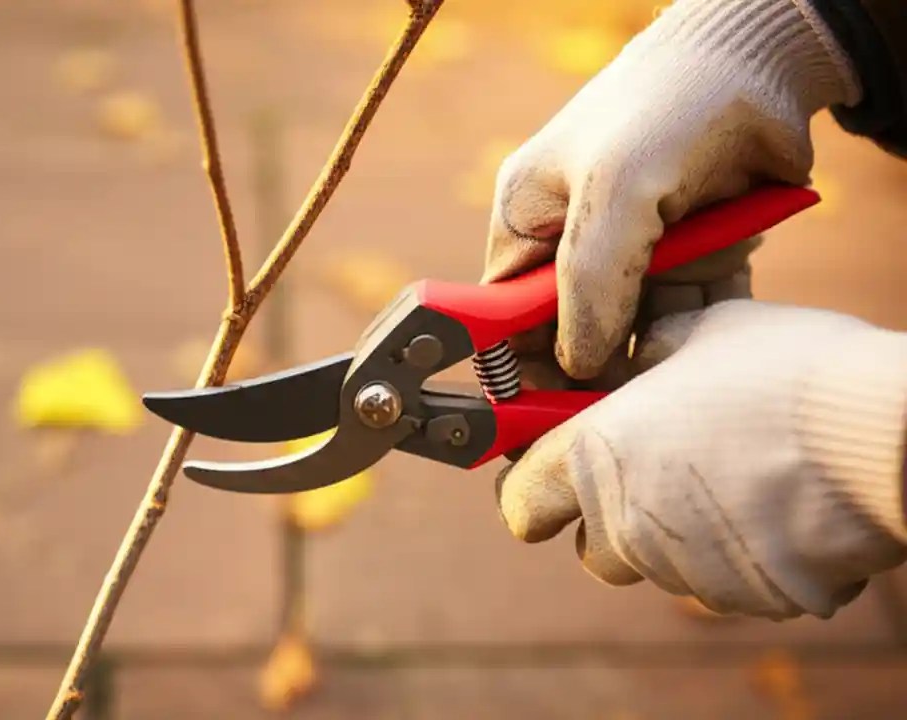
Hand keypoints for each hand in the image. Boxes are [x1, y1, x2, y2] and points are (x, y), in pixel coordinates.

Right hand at [483, 0, 860, 383]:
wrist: (762, 61)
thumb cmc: (666, 107)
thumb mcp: (614, 191)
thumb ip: (591, 281)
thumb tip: (580, 365)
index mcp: (526, 222)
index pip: (506, 317)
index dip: (521, 368)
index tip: (542, 415)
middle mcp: (573, 242)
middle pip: (569, 335)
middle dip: (590, 375)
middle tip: (615, 420)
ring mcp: (635, 253)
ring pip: (633, 334)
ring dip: (650, 361)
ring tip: (666, 396)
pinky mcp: (694, 259)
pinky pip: (689, 317)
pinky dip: (699, 340)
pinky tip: (709, 361)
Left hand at [497, 301, 906, 619]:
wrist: (883, 435)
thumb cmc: (786, 372)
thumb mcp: (700, 331)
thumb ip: (645, 356)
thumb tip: (636, 364)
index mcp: (596, 458)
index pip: (520, 503)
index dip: (530, 488)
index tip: (547, 473)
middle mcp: (628, 525)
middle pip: (589, 545)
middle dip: (608, 517)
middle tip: (656, 470)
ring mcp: (689, 571)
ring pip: (656, 565)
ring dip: (675, 535)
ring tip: (733, 477)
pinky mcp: (751, 600)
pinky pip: (725, 583)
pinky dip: (738, 556)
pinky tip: (778, 506)